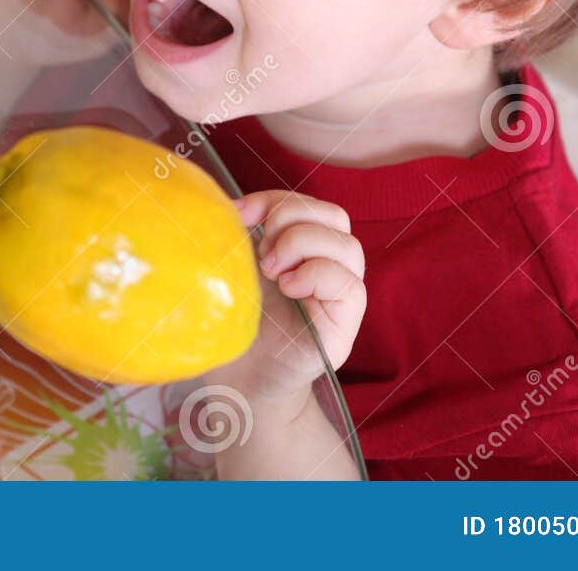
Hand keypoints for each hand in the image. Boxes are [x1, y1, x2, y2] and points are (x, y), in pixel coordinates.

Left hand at [217, 190, 367, 407]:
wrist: (237, 377)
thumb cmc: (234, 320)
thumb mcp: (236, 265)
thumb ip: (241, 233)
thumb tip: (228, 205)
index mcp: (303, 248)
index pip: (308, 205)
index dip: (275, 200)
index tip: (239, 214)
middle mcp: (328, 267)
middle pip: (334, 216)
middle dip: (291, 219)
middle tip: (260, 250)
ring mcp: (340, 296)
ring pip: (348, 246)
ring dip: (302, 245)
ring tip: (271, 270)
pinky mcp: (343, 326)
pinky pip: (350, 285)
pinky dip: (316, 275)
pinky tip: (288, 287)